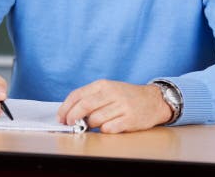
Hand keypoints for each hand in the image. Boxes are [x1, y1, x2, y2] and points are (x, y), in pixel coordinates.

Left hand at [57, 80, 172, 132]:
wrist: (153, 100)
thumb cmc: (127, 96)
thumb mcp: (109, 89)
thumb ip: (91, 97)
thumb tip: (71, 112)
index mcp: (104, 84)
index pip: (78, 94)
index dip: (66, 107)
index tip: (61, 117)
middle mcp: (112, 93)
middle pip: (84, 106)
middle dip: (72, 117)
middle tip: (70, 124)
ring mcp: (122, 106)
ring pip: (95, 119)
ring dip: (90, 125)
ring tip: (93, 124)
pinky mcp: (129, 119)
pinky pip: (108, 128)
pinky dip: (104, 130)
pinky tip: (107, 126)